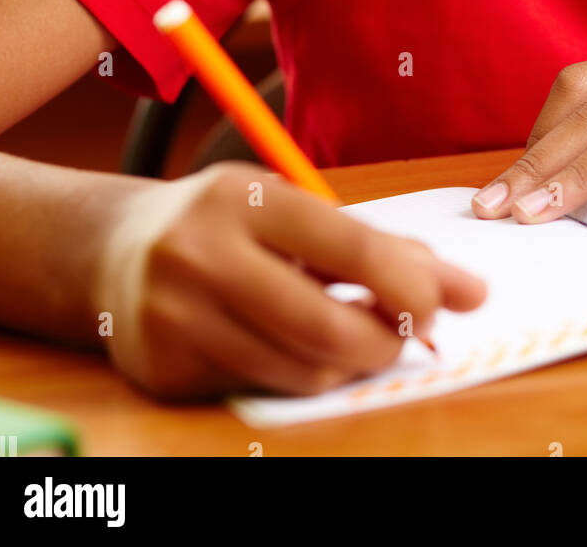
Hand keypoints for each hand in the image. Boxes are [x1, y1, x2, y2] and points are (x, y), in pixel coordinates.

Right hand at [93, 163, 485, 398]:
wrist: (114, 251)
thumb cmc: (226, 224)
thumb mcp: (292, 211)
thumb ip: (379, 247)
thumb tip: (471, 292)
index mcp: (241, 197)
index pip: (349, 246)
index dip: (410, 285)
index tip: (440, 304)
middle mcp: (201, 254)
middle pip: (327, 328)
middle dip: (388, 342)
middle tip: (407, 335)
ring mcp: (177, 315)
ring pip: (302, 370)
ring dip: (349, 363)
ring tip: (352, 335)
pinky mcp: (165, 367)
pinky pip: (263, 388)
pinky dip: (298, 373)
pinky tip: (292, 345)